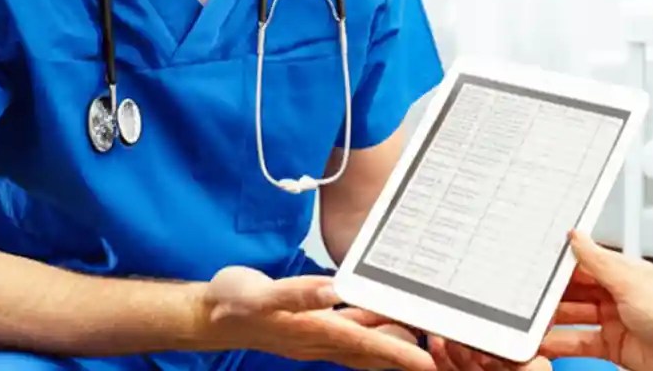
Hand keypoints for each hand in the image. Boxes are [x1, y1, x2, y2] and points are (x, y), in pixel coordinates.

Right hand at [201, 266, 435, 370]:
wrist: (211, 315)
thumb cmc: (233, 303)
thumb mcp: (261, 294)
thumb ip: (297, 292)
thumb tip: (333, 289)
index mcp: (312, 331)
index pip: (366, 344)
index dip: (399, 353)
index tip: (429, 362)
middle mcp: (319, 339)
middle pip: (373, 351)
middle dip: (406, 353)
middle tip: (440, 348)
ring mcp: (316, 335)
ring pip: (364, 342)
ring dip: (392, 340)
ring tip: (423, 331)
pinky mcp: (311, 325)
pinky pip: (350, 330)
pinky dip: (371, 324)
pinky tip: (380, 312)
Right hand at [432, 231, 652, 370]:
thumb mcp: (634, 282)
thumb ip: (600, 260)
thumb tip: (575, 234)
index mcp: (625, 270)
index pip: (581, 262)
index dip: (555, 263)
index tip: (529, 262)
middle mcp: (619, 293)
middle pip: (572, 290)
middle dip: (547, 293)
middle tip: (519, 294)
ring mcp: (616, 321)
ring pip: (572, 317)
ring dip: (549, 320)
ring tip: (525, 321)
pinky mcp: (615, 347)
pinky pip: (579, 343)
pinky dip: (559, 343)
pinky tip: (542, 342)